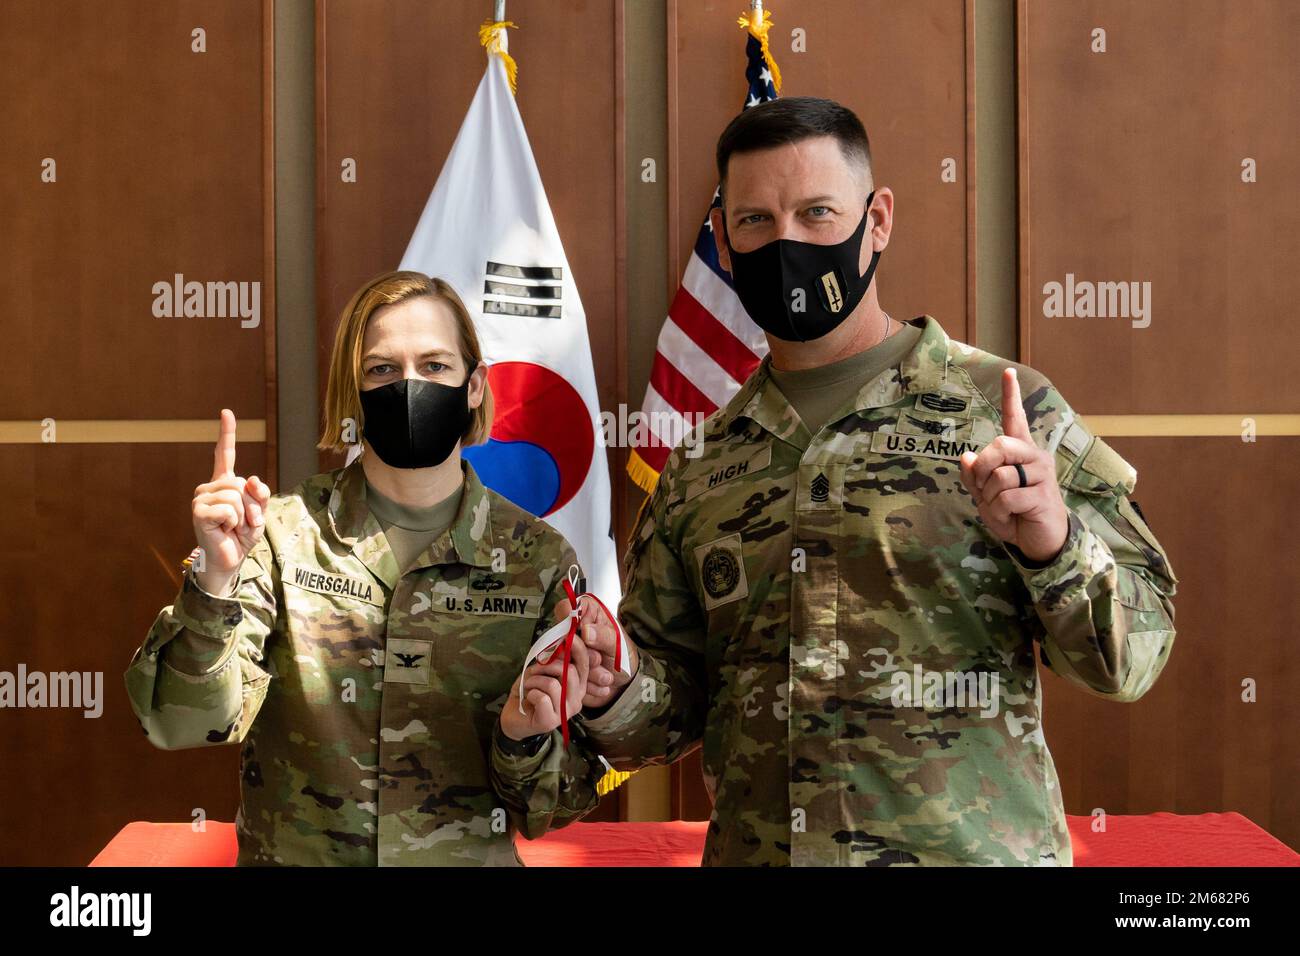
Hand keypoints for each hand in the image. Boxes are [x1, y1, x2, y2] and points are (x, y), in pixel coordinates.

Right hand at [190, 409, 270, 593]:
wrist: (230, 558)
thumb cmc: (242, 535)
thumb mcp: (259, 512)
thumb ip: (259, 495)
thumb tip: (251, 478)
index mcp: (225, 483)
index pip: (225, 454)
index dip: (227, 433)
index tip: (226, 412)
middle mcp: (210, 487)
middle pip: (242, 484)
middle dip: (252, 507)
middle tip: (244, 523)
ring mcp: (202, 498)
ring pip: (236, 496)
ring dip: (243, 516)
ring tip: (233, 527)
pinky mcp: (199, 511)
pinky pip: (228, 509)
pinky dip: (233, 522)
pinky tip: (223, 530)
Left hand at [501, 626, 590, 739]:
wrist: (513, 716)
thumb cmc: (529, 691)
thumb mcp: (541, 670)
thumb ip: (553, 660)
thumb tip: (562, 642)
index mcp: (577, 687)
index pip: (584, 665)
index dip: (578, 649)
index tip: (569, 636)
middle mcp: (576, 700)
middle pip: (570, 672)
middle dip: (547, 665)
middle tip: (535, 669)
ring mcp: (565, 713)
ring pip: (553, 684)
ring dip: (534, 681)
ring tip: (529, 686)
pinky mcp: (550, 721)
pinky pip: (541, 697)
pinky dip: (530, 693)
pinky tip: (528, 698)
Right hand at [559, 596, 636, 709]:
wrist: (625, 681)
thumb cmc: (624, 656)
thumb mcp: (618, 644)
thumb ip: (604, 636)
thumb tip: (586, 631)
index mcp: (586, 611)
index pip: (565, 608)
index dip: (570, 624)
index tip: (585, 638)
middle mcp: (572, 629)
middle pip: (561, 638)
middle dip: (583, 655)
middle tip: (599, 659)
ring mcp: (567, 649)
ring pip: (562, 660)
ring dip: (586, 671)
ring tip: (604, 674)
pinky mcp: (564, 668)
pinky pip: (565, 676)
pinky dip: (584, 682)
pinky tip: (597, 682)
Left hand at [959, 368, 1068, 563]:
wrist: (1040, 541)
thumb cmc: (1014, 513)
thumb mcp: (987, 495)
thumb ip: (975, 476)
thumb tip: (966, 456)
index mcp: (1021, 453)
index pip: (1015, 419)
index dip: (1011, 396)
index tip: (1008, 372)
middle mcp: (1035, 458)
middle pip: (999, 445)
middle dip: (982, 470)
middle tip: (984, 490)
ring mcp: (1041, 475)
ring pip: (999, 475)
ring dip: (989, 497)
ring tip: (1000, 508)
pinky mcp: (1042, 495)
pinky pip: (1005, 498)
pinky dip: (997, 512)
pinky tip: (1009, 518)